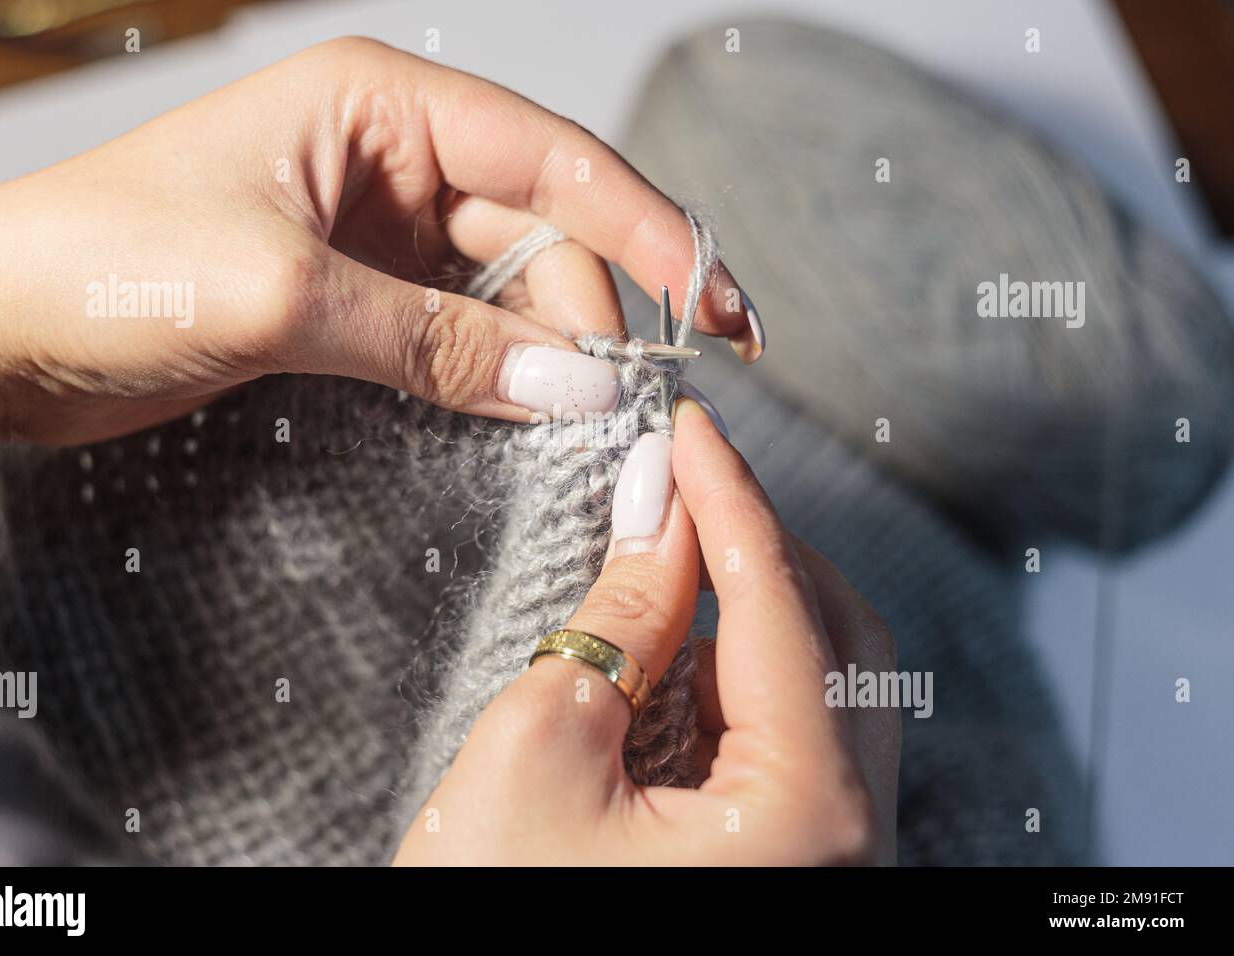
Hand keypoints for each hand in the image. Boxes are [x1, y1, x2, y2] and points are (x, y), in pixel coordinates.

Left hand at [0, 37, 761, 463]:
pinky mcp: (355, 296)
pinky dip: (498, 375)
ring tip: (591, 421)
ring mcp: (375, 230)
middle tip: (635, 402)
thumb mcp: (286, 296)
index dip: (649, 228)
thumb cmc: (101, 266)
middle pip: (542, 232)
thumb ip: (438, 344)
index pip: (553, 159)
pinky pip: (458, 332)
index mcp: (378, 103)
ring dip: (552, 353)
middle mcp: (390, 155)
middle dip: (596, 314)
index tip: (714, 301)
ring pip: (507, 290)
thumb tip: (575, 388)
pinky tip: (531, 413)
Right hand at [393, 398, 899, 864]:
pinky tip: (674, 645)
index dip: (729, 497)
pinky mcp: (785, 856)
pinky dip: (739, 672)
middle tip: (674, 483)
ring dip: (747, 606)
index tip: (686, 425)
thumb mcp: (541, 747)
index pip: (780, 604)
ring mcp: (823, 851)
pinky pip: (792, 733)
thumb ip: (620, 615)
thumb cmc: (490, 913)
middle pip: (833, 636)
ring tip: (664, 554)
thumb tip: (657, 507)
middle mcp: (846, 837)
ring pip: (820, 681)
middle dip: (753, 545)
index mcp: (805, 812)